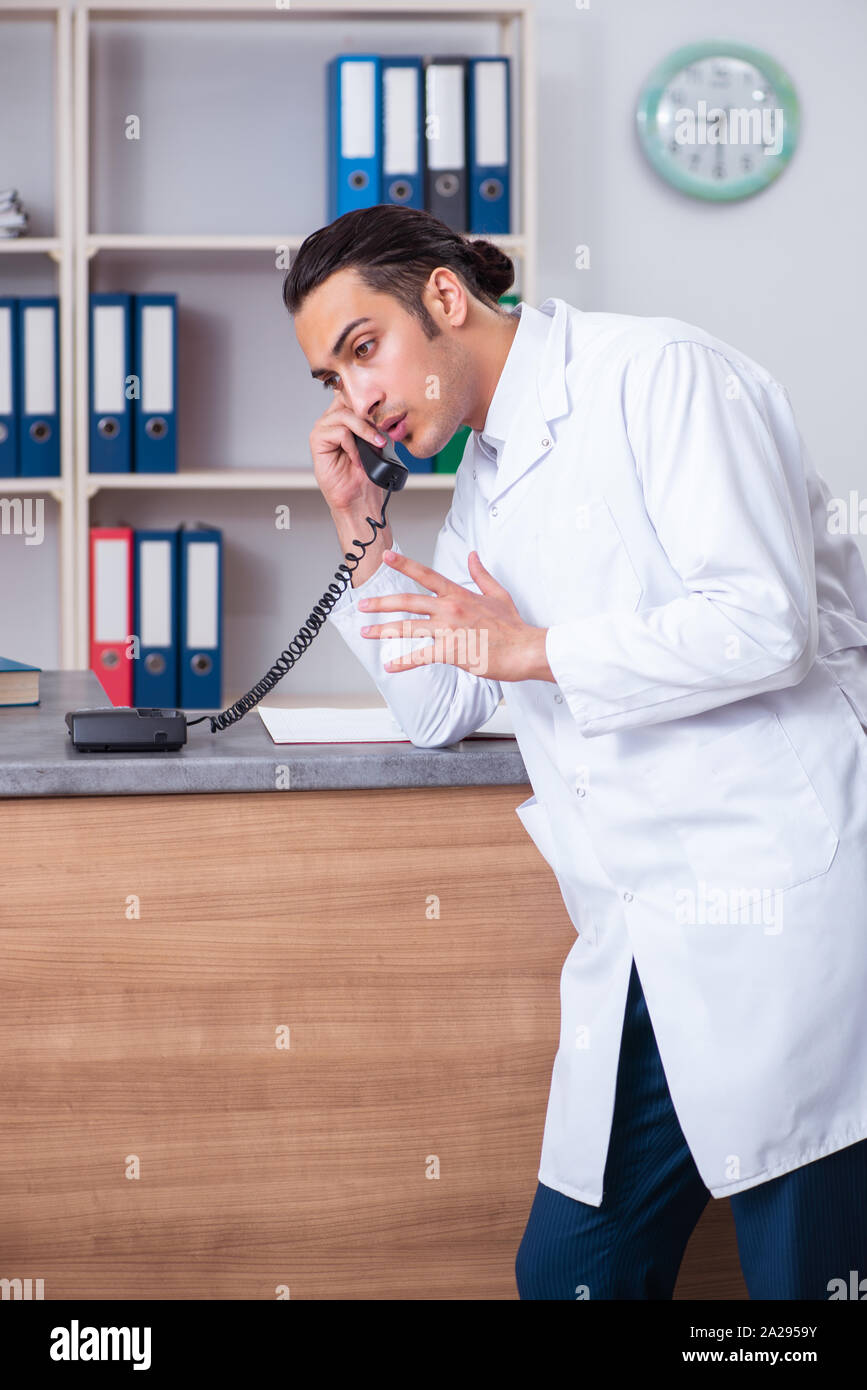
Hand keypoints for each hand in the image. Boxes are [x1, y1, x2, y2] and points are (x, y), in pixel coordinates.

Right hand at [309, 397, 389, 513]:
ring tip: (376, 446)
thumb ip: (376, 423)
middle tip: (381, 433)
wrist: (359, 496)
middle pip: (349, 400)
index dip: (367, 397)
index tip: (383, 406)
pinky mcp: (317, 440)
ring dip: (365, 432)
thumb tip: (386, 409)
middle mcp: (332, 419)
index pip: (352, 393)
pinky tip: (357, 459)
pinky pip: (340, 432)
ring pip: (346, 416)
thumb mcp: (378, 441)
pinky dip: (353, 445)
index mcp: (345, 416)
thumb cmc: (367, 472)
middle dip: (369, 415)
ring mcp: (323, 428)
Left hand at [357, 549, 554, 682]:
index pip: (427, 575)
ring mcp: (450, 630)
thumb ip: (481, 574)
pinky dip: (403, 662)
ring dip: (384, 631)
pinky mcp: (452, 652)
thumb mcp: (498, 594)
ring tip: (366, 633)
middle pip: (408, 602)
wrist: (524, 650)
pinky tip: (390, 666)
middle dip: (382, 603)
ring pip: (409, 628)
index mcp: (459, 594)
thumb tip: (473, 555)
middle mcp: (450, 609)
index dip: (405, 564)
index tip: (387, 557)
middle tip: (363, 604)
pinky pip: (421, 656)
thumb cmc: (512, 625)